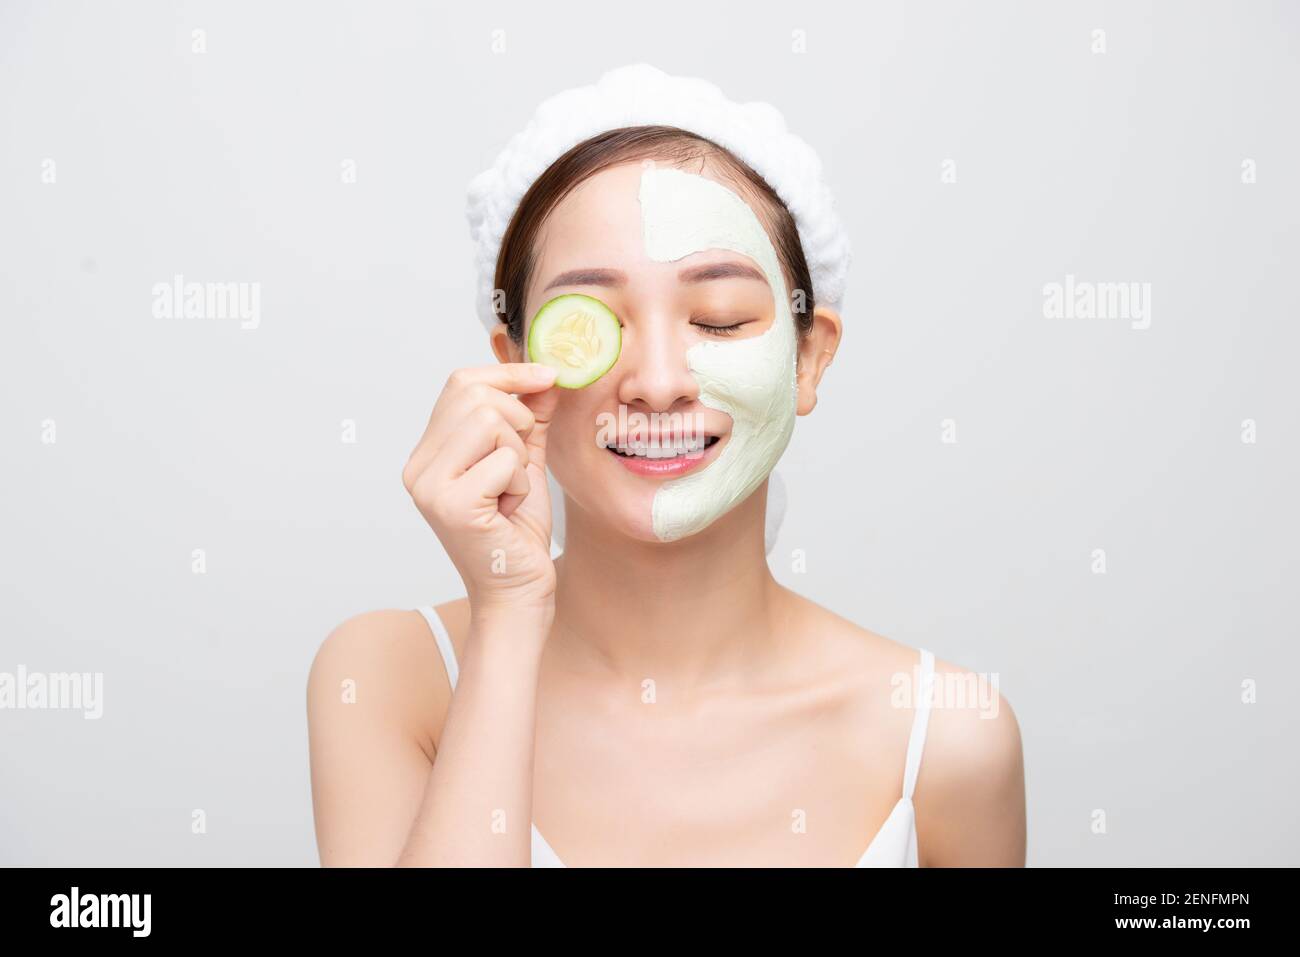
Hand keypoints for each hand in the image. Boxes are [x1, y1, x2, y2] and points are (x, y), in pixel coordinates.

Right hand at [402, 363, 560, 613]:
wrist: (517, 593)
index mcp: (429, 452)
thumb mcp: (525, 461)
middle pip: (477, 396)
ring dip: (519, 455)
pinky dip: (521, 482)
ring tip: (511, 490)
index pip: (461, 382)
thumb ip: (530, 417)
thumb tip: (546, 372)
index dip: (509, 373)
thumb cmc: (517, 532)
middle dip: (519, 422)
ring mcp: (430, 486)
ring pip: (492, 423)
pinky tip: (510, 510)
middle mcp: (419, 467)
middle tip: (520, 464)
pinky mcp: (452, 505)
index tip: (549, 376)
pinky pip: (505, 461)